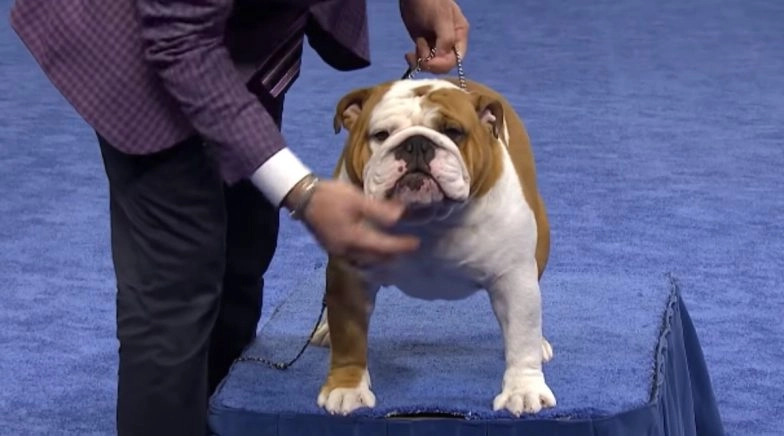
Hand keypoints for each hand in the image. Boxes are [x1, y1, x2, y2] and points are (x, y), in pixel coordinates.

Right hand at [285, 177, 419, 265]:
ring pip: (366, 262)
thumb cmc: (330, 196)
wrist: (302, 198)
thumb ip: (379, 210)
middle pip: (376, 260)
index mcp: (353, 238)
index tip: (417, 243)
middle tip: (408, 249)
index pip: (384, 247)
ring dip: (382, 260)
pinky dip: (370, 258)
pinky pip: (357, 259)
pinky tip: (375, 252)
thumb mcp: (357, 199)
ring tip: (396, 253)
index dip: (401, 246)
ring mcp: (339, 252)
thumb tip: (401, 216)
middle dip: (394, 256)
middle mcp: (347, 251)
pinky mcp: (334, 249)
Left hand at [399, 0, 468, 73]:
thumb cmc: (430, 2)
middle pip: (444, 65)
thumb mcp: (441, 18)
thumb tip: (443, 57)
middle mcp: (449, 42)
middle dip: (432, 65)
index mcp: (459, 35)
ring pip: (432, 64)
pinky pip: (422, 60)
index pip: (456, 59)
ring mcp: (436, 44)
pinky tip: (408, 54)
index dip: (443, 64)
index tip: (429, 62)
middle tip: (419, 60)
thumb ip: (446, 38)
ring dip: (422, 61)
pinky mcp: (423, 45)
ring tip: (415, 47)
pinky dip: (415, 61)